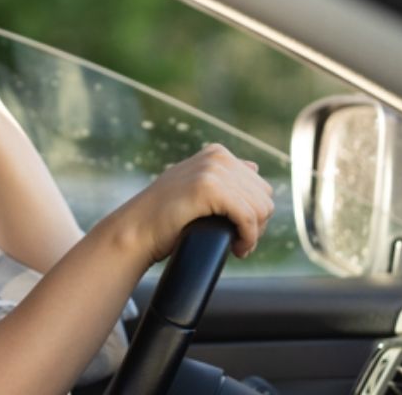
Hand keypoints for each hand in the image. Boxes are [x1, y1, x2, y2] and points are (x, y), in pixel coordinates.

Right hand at [110, 144, 274, 263]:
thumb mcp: (195, 185)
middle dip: (257, 225)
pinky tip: (237, 249)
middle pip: (264, 198)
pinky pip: (248, 217)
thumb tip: (254, 166)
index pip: (260, 187)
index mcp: (217, 153)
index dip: (254, 214)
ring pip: (260, 209)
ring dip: (253, 234)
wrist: (137, 230)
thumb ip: (222, 174)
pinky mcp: (209, 188)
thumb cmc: (165, 216)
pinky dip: (248, 238)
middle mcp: (217, 157)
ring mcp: (212, 170)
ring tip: (237, 245)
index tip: (239, 231)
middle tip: (238, 241)